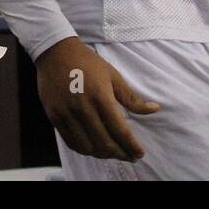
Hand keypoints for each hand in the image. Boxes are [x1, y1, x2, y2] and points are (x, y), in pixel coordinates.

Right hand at [35, 37, 158, 160]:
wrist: (55, 52)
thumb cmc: (87, 62)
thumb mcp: (112, 75)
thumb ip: (131, 97)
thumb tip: (154, 109)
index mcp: (100, 96)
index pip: (119, 130)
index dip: (131, 146)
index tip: (139, 153)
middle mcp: (83, 107)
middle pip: (104, 142)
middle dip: (120, 154)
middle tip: (129, 156)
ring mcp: (66, 113)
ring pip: (87, 147)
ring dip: (102, 155)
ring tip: (112, 152)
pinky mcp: (54, 117)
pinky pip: (71, 142)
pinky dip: (85, 150)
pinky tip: (94, 147)